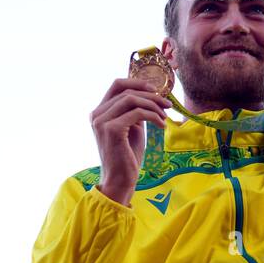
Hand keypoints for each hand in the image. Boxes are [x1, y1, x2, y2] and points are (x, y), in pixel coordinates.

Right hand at [90, 78, 169, 204]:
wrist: (120, 180)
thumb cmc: (127, 156)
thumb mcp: (131, 128)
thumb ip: (133, 111)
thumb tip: (149, 95)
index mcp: (99, 112)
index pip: (117, 85)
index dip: (137, 82)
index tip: (155, 90)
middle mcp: (97, 114)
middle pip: (126, 90)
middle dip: (150, 95)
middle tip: (166, 104)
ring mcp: (102, 121)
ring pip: (132, 99)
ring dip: (153, 105)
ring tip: (164, 116)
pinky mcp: (112, 130)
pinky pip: (137, 113)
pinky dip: (153, 116)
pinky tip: (161, 125)